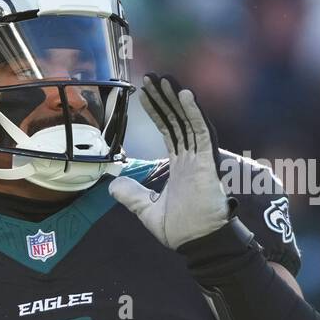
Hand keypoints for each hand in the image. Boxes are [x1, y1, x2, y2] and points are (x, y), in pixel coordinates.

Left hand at [109, 73, 229, 249]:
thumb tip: (113, 184)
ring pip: (187, 120)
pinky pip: (200, 132)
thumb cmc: (180, 229)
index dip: (157, 111)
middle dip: (164, 98)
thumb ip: (132, 195)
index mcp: (181, 165)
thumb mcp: (146, 210)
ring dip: (175, 98)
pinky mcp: (207, 163)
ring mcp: (200, 158)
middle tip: (152, 77)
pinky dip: (192, 112)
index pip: (168, 130)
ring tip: (163, 78)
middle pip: (177, 120)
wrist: (197, 243)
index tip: (145, 94)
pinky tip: (183, 94)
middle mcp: (192, 157)